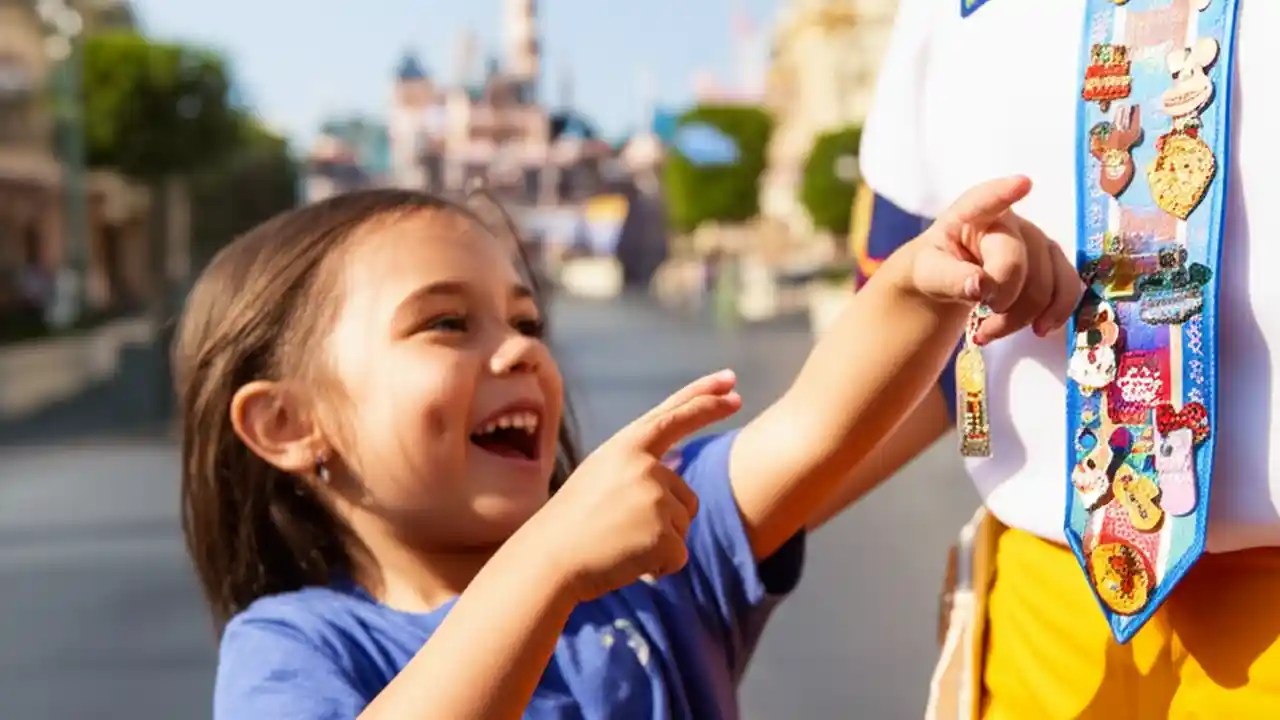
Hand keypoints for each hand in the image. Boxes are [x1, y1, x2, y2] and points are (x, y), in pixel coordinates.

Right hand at [533, 370, 741, 601]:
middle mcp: (647, 466)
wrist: (550, 559)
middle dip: (665, 517)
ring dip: (659, 541)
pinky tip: (627, 563)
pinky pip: (678, 556)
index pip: (676, 415)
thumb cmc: (572, 521)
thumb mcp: (602, 475)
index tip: (732, 383)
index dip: (706, 398)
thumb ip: (640, 467)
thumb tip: (679, 475)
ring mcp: (657, 500)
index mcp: (627, 445)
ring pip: (683, 525)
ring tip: (617, 542)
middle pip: (685, 494)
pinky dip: (659, 567)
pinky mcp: (665, 536)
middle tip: (621, 526)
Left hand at [901, 175, 1083, 342]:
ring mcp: (1035, 240)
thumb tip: (979, 286)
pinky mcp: (1052, 262)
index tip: (1023, 184)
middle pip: (1018, 262)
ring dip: (1020, 316)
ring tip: (988, 331)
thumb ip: (949, 279)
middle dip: (1001, 298)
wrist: (948, 278)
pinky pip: (1068, 288)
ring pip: (1045, 283)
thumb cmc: (936, 267)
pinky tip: (1037, 329)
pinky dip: (1054, 315)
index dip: (1003, 193)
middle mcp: (1008, 221)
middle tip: (979, 314)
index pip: (984, 200)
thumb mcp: (928, 274)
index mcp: (968, 215)